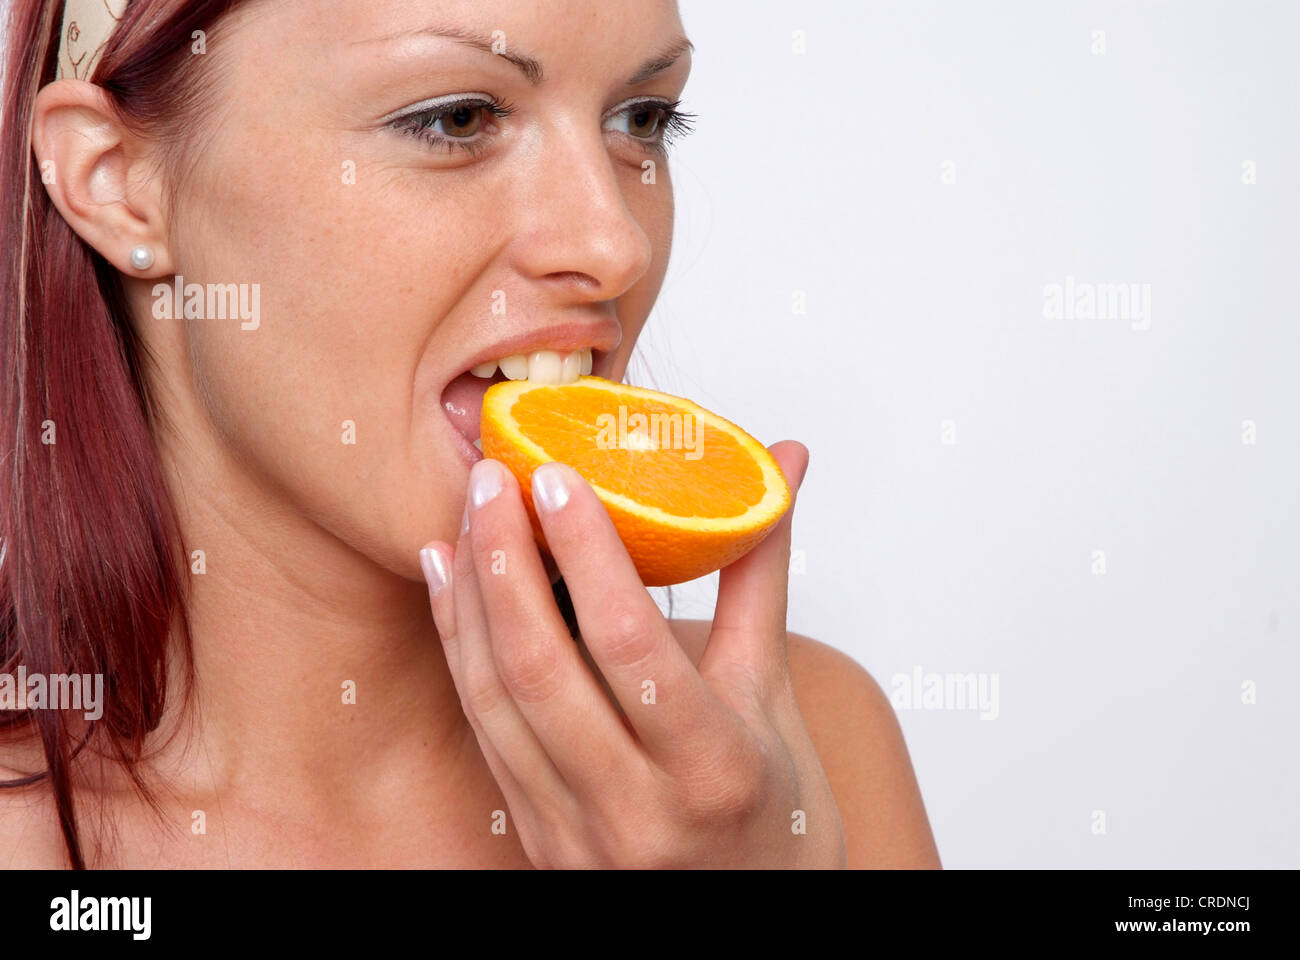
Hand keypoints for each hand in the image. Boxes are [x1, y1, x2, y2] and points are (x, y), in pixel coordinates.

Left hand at [419, 440, 845, 867]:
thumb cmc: (777, 816)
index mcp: (712, 767)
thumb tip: (782, 464)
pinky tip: (453, 589)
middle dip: (505, 562)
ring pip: (496, 700)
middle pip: (542, 669)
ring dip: (470, 601)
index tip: (558, 476)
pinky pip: (485, 733)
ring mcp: (576, 834)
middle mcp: (636, 809)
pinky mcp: (538, 839)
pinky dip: (461, 653)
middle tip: (490, 480)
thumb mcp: (777, 698)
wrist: (754, 926)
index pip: (631, 645)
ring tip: (464, 518)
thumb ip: (760, 575)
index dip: (587, 554)